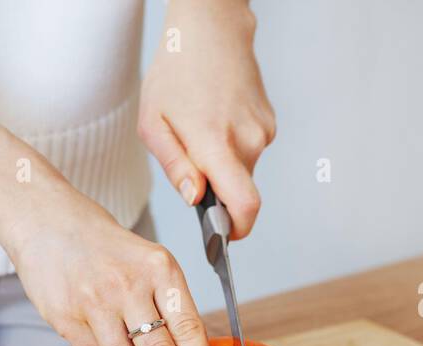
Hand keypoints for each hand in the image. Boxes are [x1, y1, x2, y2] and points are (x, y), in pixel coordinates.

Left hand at [139, 0, 275, 238]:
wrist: (211, 30)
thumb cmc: (175, 72)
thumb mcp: (153, 124)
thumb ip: (175, 167)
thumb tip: (195, 199)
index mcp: (215, 143)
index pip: (244, 205)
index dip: (236, 231)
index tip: (223, 238)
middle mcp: (247, 140)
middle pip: (238, 192)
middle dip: (216, 192)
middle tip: (191, 163)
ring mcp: (262, 130)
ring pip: (242, 171)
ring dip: (221, 166)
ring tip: (200, 131)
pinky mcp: (268, 122)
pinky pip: (247, 151)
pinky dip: (230, 147)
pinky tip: (214, 120)